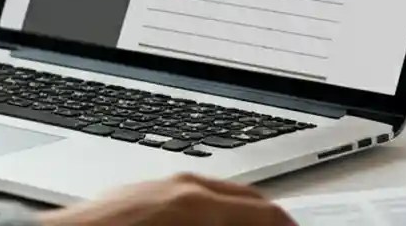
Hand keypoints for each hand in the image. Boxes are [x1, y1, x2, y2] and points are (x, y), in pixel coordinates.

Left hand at [38, 173, 295, 225]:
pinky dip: (207, 213)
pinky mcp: (136, 191)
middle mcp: (181, 186)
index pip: (269, 214)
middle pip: (247, 198)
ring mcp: (157, 184)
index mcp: (200, 205)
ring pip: (216, 195)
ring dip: (235, 216)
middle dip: (265, 220)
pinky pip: (187, 197)